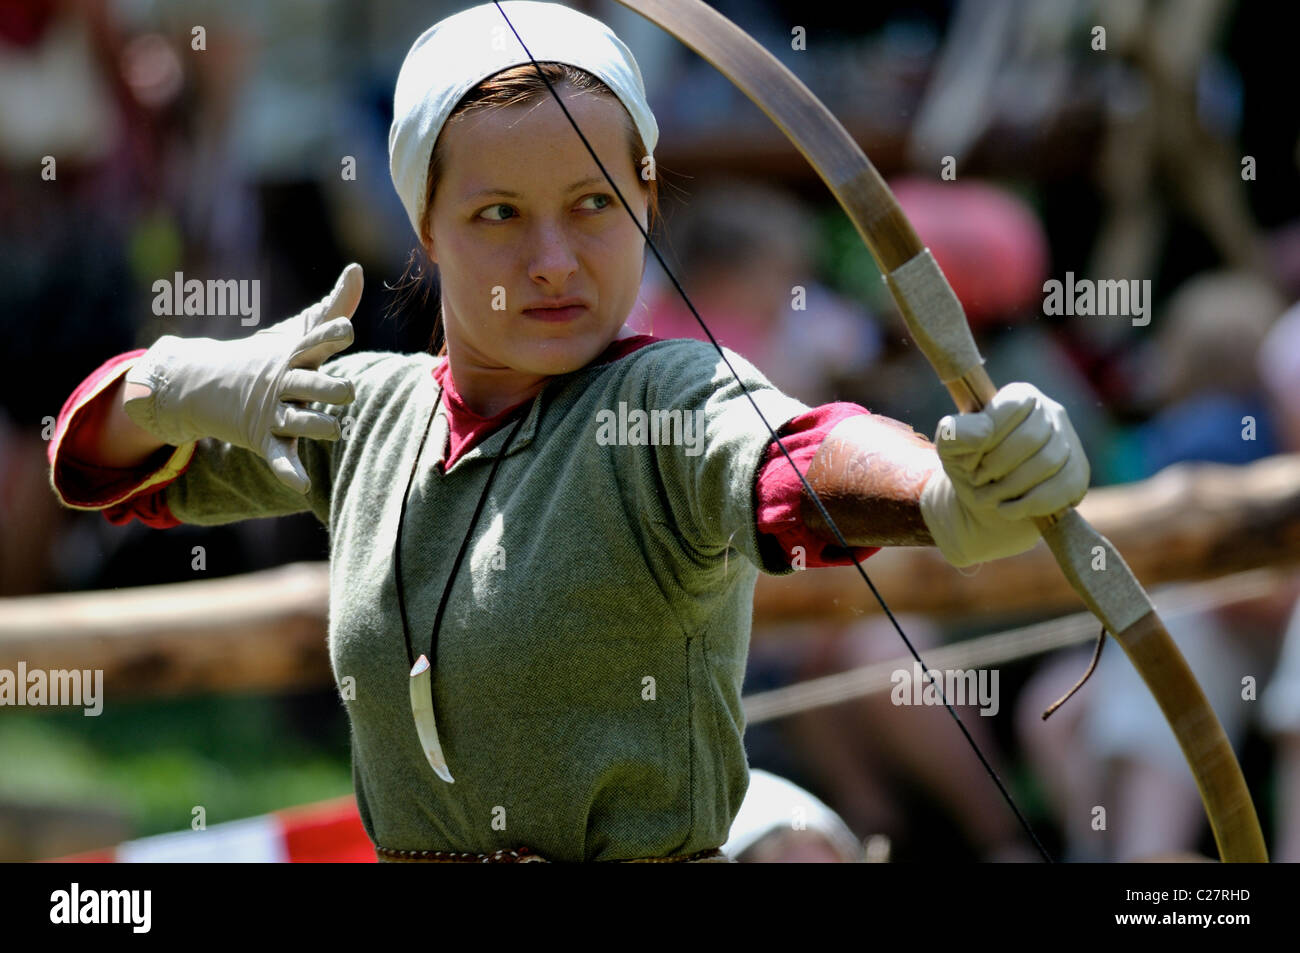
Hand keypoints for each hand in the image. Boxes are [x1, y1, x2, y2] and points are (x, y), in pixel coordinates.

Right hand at [123, 264, 363, 493]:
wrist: (206, 384)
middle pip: (308, 385)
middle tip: (347, 391)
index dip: (330, 335)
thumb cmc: (270, 356)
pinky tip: (302, 486)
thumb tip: (359, 269)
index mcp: (294, 355)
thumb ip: (335, 305)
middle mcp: (284, 383)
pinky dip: (288, 472)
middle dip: (326, 388)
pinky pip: (279, 458)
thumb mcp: (300, 331)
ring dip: (315, 426)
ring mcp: (273, 412)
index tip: (346, 329)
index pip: (314, 341)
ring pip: (298, 422)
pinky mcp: (266, 439)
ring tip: (334, 429)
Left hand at [919, 382, 1089, 566]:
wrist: (987, 502)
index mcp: (1019, 396)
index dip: (988, 437)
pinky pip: (1065, 487)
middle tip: (977, 481)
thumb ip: (956, 432)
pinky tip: (1008, 509)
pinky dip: (1030, 503)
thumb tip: (985, 432)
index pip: (1012, 406)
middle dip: (998, 466)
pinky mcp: (1078, 472)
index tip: (970, 459)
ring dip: (1011, 487)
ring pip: (1049, 463)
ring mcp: (1069, 441)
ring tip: (988, 497)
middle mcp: (1050, 412)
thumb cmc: (970, 465)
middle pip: (1032, 437)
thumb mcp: (950, 447)